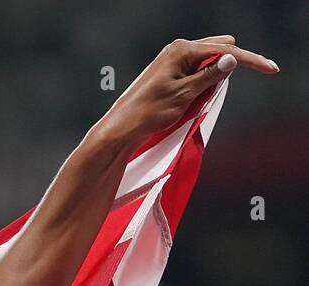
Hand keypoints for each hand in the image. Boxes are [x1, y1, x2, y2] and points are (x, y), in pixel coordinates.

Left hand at [94, 36, 278, 148]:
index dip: (250, 60)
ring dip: (215, 76)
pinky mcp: (170, 73)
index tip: (271, 69)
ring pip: (209, 61)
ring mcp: (173, 60)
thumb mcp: (185, 94)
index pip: (225, 50)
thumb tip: (233, 59)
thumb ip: (210, 76)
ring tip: (196, 99)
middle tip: (216, 92)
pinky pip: (197, 71)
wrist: (122, 128)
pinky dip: (204, 81)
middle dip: (229, 65)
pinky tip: (195, 97)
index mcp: (182, 50)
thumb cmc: (149, 112)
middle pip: (219, 49)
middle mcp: (177, 50)